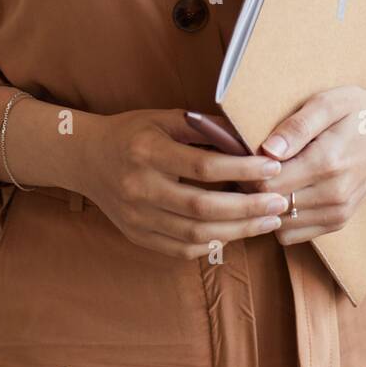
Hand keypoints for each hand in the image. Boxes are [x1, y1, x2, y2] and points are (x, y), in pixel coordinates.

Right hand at [79, 108, 291, 259]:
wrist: (85, 157)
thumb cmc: (132, 132)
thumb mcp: (163, 117)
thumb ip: (203, 128)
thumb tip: (248, 138)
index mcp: (147, 151)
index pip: (203, 166)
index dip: (242, 169)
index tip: (272, 167)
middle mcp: (140, 188)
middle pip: (203, 208)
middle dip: (247, 208)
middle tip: (280, 202)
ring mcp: (137, 217)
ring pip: (195, 235)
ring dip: (238, 231)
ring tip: (267, 220)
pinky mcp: (136, 235)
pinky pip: (181, 249)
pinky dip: (212, 244)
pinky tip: (235, 233)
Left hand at [234, 82, 365, 245]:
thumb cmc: (358, 110)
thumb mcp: (329, 103)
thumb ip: (297, 126)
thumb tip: (267, 150)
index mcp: (328, 162)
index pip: (269, 183)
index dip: (249, 172)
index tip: (245, 155)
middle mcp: (334, 194)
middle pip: (272, 205)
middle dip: (253, 189)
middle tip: (248, 166)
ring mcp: (339, 211)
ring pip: (281, 224)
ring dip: (266, 206)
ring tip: (266, 179)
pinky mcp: (339, 221)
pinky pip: (295, 234)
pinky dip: (283, 218)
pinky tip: (283, 192)